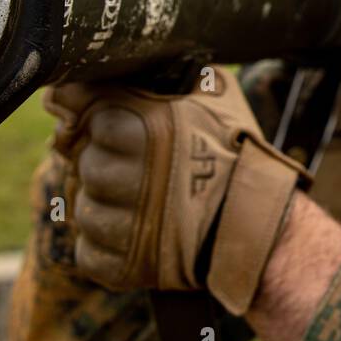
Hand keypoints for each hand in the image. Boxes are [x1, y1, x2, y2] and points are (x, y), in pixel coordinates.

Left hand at [42, 67, 309, 315]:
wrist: (261, 223)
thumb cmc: (235, 151)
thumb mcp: (209, 93)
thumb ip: (155, 75)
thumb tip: (92, 74)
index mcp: (141, 124)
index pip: (78, 104)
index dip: (86, 109)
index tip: (97, 117)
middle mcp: (125, 173)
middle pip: (81, 159)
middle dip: (103, 159)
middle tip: (137, 164)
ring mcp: (121, 225)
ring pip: (81, 207)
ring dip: (104, 203)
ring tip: (142, 200)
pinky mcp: (120, 266)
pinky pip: (87, 249)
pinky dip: (104, 241)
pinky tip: (136, 231)